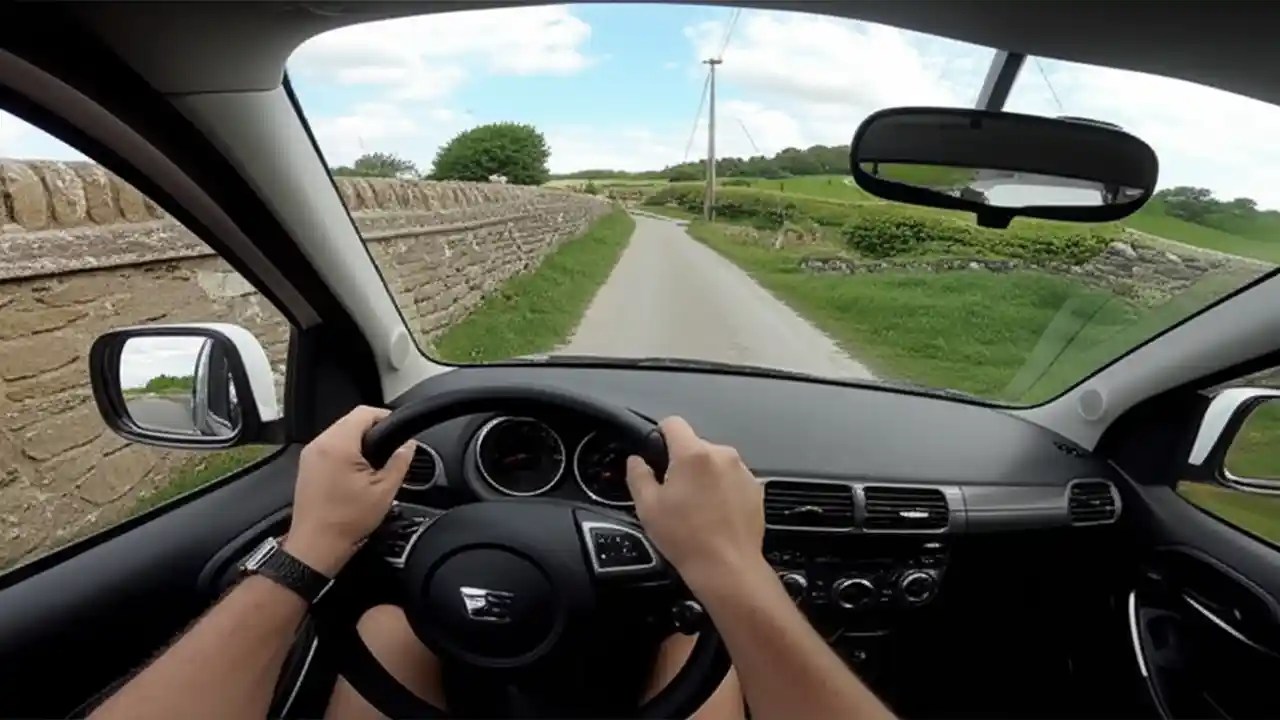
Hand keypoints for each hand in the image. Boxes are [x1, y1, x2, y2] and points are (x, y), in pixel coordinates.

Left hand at [283, 406, 414, 575]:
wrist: (316, 546)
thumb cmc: (348, 520)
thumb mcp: (384, 490)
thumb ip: (400, 462)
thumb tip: (409, 445)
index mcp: (338, 445)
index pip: (364, 413)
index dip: (385, 417)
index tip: (398, 431)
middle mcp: (319, 444)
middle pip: (350, 421)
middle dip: (372, 430)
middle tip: (390, 448)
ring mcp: (309, 455)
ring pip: (338, 433)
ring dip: (357, 441)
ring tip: (375, 461)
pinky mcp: (306, 467)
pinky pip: (328, 447)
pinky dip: (344, 451)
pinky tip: (356, 471)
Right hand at [626, 417, 765, 593]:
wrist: (727, 567)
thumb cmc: (687, 539)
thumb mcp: (648, 507)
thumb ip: (637, 474)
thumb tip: (636, 461)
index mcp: (693, 454)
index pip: (673, 422)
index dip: (660, 435)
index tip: (657, 451)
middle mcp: (722, 455)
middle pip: (695, 445)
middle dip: (682, 463)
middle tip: (673, 492)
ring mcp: (742, 471)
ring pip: (714, 462)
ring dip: (704, 476)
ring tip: (696, 508)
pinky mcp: (755, 488)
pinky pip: (732, 478)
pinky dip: (723, 489)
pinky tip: (715, 514)